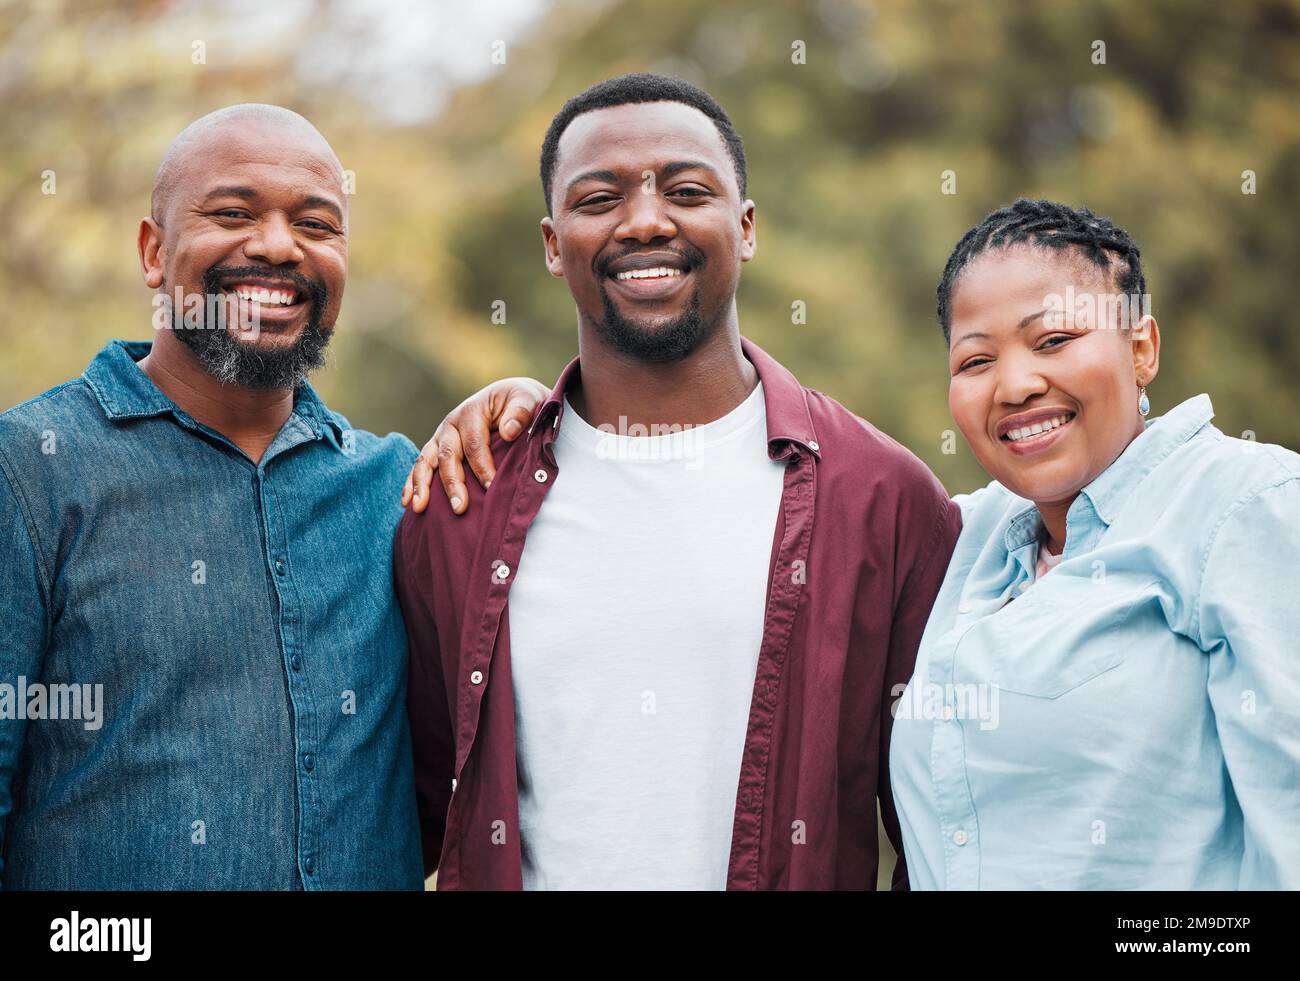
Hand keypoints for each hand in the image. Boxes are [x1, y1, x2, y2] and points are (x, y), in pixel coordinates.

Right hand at [402, 377, 549, 513]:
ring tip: (420, 507)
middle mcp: (451, 425)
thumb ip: (521, 412)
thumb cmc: (521, 402)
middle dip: (452, 483)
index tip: (491, 487)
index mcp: (472, 412)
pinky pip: (421, 466)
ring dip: (421, 485)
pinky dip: (412, 483)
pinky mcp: (438, 449)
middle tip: (459, 508)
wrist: (511, 398)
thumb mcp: (526, 399)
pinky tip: (409, 502)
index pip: (474, 444)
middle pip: (447, 455)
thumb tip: (509, 431)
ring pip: (426, 461)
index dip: (482, 467)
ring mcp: (441, 437)